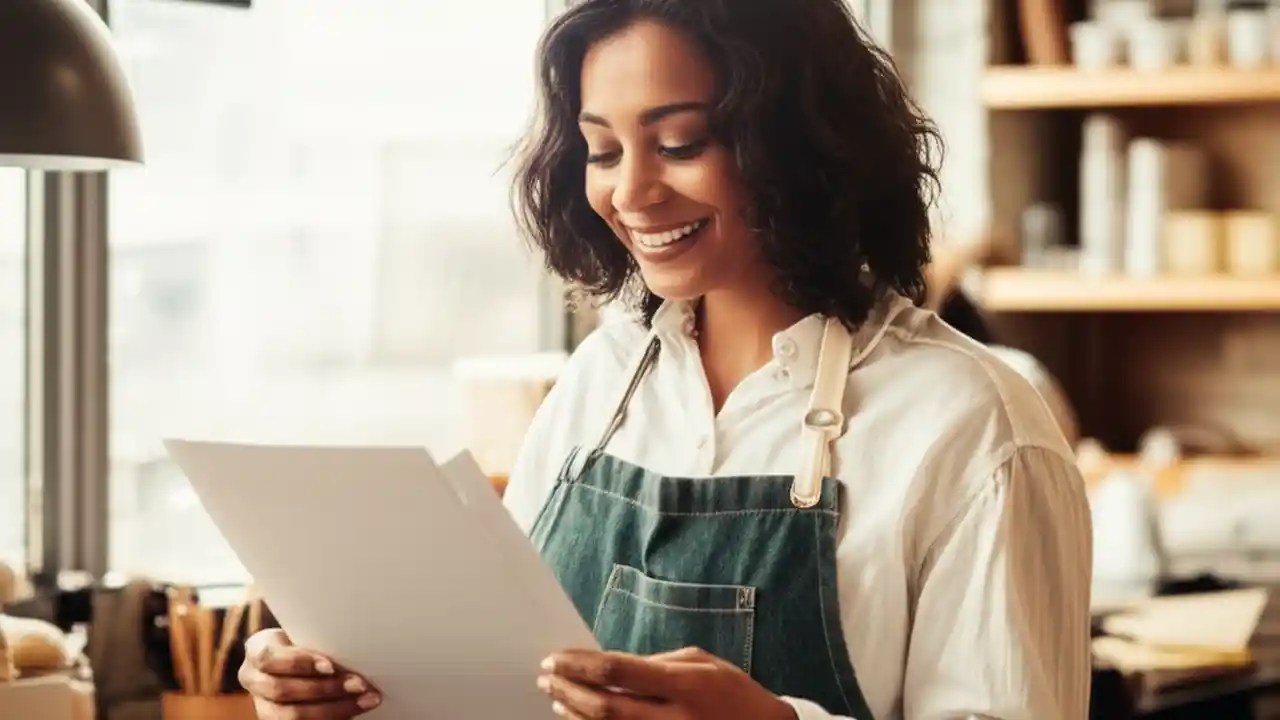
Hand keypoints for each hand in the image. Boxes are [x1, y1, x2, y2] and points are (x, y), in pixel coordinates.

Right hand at [238, 628, 381, 718]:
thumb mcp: (307, 633)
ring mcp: (262, 705)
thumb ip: (319, 639)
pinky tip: (353, 711)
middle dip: (325, 689)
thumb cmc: (307, 640)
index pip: (270, 657)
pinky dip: (332, 719)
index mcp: (257, 650)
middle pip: (282, 690)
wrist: (298, 660)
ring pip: (290, 716)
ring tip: (365, 700)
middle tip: (359, 684)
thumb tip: (355, 646)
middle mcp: (253, 679)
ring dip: (334, 709)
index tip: (330, 666)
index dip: (299, 663)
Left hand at [537, 646, 796, 719]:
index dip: (579, 665)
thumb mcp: (702, 663)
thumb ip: (656, 663)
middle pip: (603, 708)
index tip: (555, 658)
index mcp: (683, 685)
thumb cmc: (733, 694)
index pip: (617, 672)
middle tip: (545, 677)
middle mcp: (672, 719)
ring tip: (556, 698)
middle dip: (568, 690)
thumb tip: (609, 666)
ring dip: (574, 714)